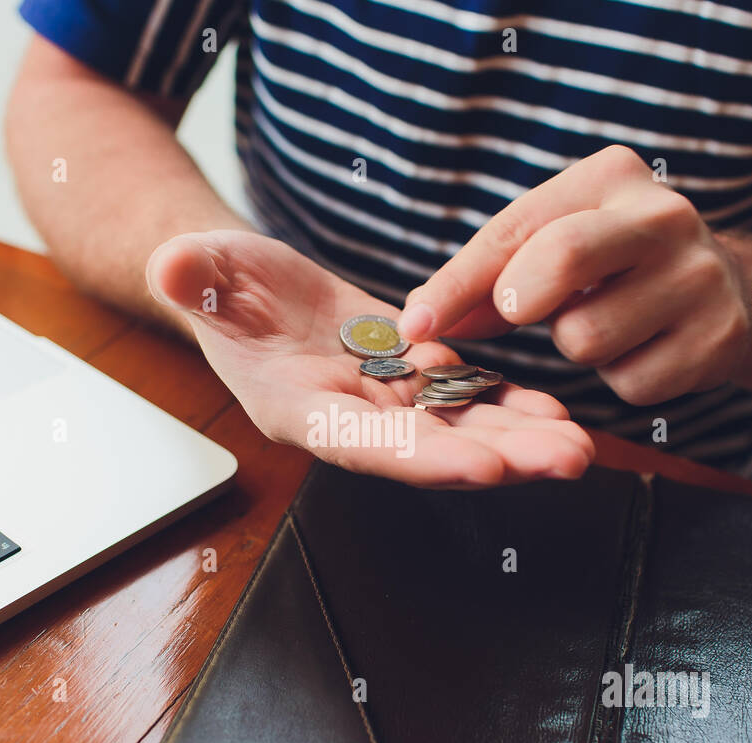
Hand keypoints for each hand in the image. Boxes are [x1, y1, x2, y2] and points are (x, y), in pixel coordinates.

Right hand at [146, 230, 593, 487]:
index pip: (363, 442)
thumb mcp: (197, 272)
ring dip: (518, 440)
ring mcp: (383, 400)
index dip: (421, 457)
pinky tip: (555, 410)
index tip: (482, 467)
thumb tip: (172, 266)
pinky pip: (465, 394)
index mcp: (298, 409)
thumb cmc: (213, 284)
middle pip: (429, 448)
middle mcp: (349, 418)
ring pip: (458, 427)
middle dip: (497, 459)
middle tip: (566, 461)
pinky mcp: (409, 373)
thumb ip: (190, 276)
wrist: (243, 288)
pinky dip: (508, 403)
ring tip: (579, 445)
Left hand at [399, 145, 751, 405]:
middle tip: (523, 312)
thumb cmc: (610, 263)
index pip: (515, 230)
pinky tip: (642, 347)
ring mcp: (700, 276)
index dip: (456, 284)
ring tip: (603, 322)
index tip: (415, 326)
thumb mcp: (552, 243)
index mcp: (610, 176)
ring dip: (576, 347)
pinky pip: (630, 384)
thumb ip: (486, 278)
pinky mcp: (719, 338)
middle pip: (562, 260)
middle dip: (522, 301)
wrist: (725, 288)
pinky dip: (619, 379)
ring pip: (587, 339)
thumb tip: (417, 323)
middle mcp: (663, 215)